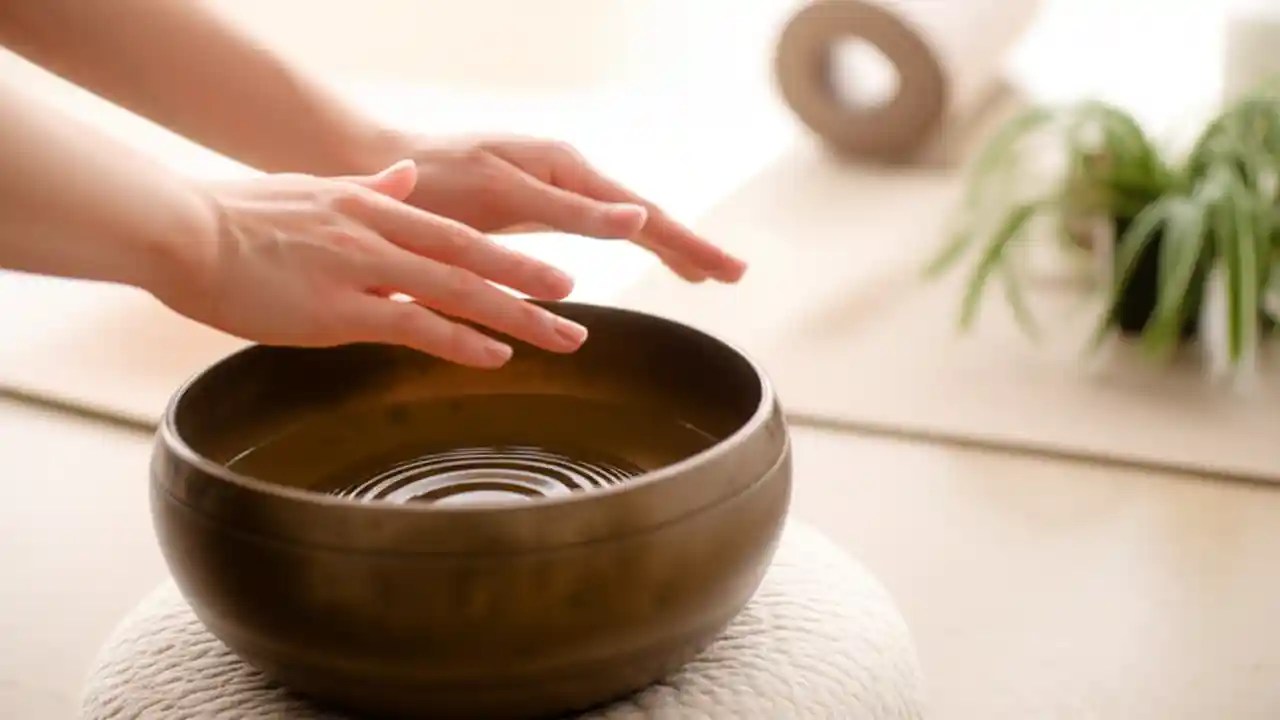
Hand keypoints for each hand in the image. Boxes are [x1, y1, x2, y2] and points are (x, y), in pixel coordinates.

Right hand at [160, 161, 590, 367]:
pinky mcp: (339, 310)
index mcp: (374, 207)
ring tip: (562, 336)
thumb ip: (369, 190)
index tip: (546, 270)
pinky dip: (462, 341)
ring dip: (517, 316)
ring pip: (458, 292)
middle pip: (473, 259)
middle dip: (531, 281)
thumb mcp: (315, 191)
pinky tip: (496, 356)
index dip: (507, 253)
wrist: (182, 230)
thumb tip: (405, 176)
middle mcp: (380, 234)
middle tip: (576, 301)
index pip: (456, 232)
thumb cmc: (238, 217)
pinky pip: (415, 326)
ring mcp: (363, 271)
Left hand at [384, 134, 746, 282]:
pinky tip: (642, 250)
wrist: (380, 169)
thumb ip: (569, 210)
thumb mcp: (502, 195)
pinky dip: (630, 239)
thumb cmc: (433, 181)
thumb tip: (640, 218)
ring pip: (624, 219)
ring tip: (702, 271)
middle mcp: (565, 173)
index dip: (687, 245)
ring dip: (666, 243)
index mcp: (564, 169)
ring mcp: (552, 187)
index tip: (726, 271)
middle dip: (690, 244)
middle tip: (735, 274)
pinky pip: (598, 223)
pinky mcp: (535, 202)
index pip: (643, 214)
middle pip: (644, 215)